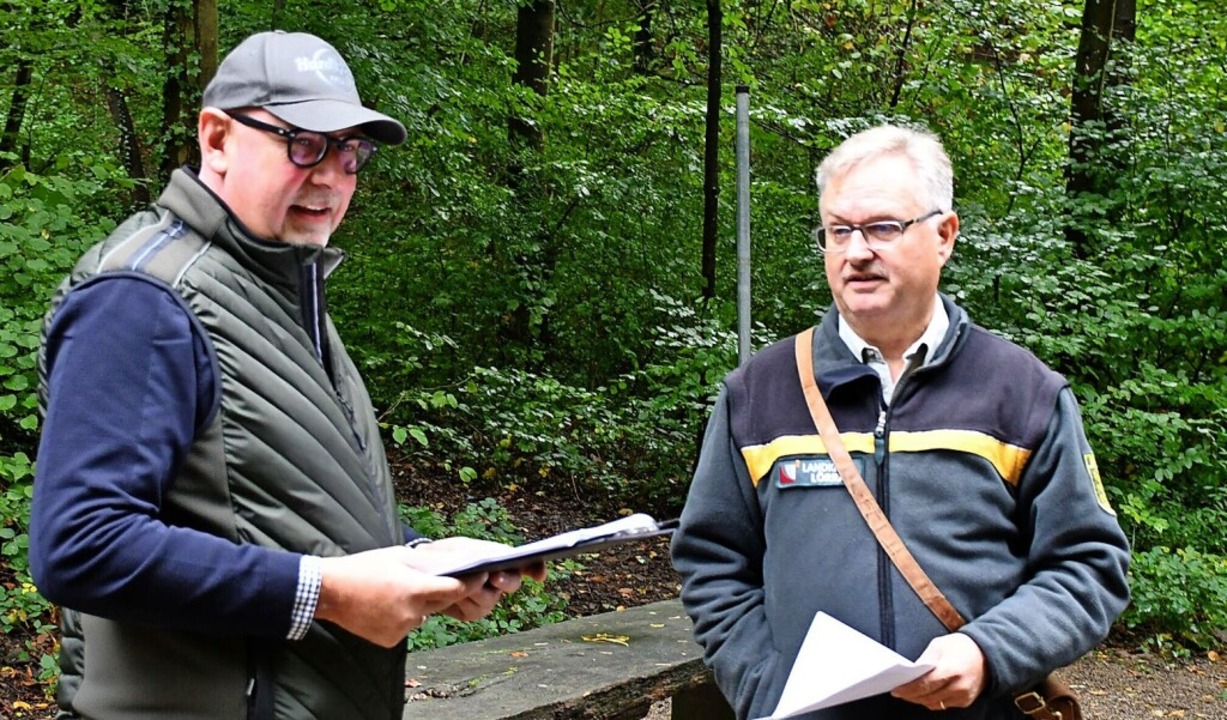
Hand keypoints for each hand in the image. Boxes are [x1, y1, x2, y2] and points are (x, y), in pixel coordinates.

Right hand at [314, 546, 482, 647]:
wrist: (329, 592)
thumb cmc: (363, 568)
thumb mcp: (398, 556)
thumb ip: (427, 564)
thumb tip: (452, 565)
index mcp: (415, 589)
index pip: (456, 590)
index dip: (470, 583)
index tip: (480, 576)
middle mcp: (412, 613)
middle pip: (442, 603)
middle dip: (443, 592)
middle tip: (435, 579)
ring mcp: (401, 629)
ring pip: (424, 616)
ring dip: (420, 605)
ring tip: (397, 591)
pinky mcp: (390, 640)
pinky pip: (407, 627)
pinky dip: (403, 617)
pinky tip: (385, 606)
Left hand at [406, 537, 548, 620]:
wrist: (421, 571)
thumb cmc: (444, 554)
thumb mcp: (457, 547)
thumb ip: (475, 553)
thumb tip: (489, 563)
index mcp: (501, 560)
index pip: (526, 564)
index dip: (535, 568)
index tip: (538, 575)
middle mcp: (499, 580)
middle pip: (512, 583)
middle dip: (506, 581)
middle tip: (496, 577)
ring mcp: (487, 598)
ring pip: (490, 600)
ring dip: (476, 591)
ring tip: (462, 585)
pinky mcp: (472, 612)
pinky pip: (473, 611)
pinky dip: (462, 603)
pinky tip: (450, 598)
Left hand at [890, 633, 987, 711]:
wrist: (987, 653)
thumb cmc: (961, 646)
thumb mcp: (939, 645)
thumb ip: (924, 660)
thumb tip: (909, 673)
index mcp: (951, 670)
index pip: (924, 684)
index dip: (908, 689)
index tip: (895, 690)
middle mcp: (959, 686)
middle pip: (928, 697)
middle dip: (910, 695)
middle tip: (898, 692)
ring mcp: (963, 696)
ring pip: (934, 704)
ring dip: (919, 699)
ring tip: (908, 693)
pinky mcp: (965, 701)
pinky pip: (943, 704)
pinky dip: (931, 700)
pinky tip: (923, 694)